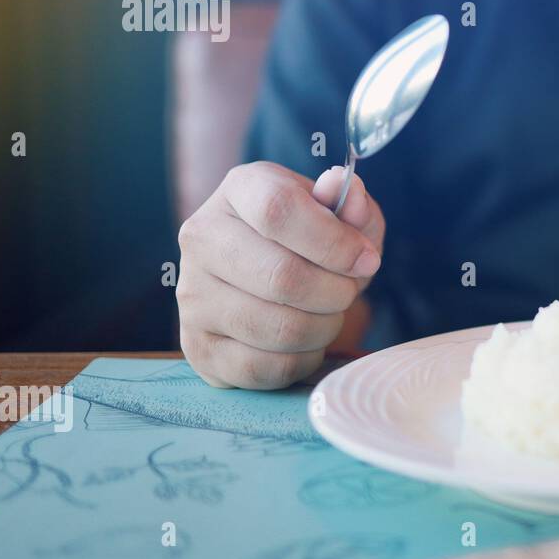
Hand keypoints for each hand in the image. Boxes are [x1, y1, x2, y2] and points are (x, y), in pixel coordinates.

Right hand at [176, 162, 384, 388]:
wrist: (275, 280)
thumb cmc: (315, 241)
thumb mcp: (343, 216)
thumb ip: (353, 207)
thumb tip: (352, 197)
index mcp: (239, 190)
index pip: (278, 210)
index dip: (333, 241)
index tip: (366, 259)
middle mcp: (202, 237)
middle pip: (281, 276)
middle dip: (335, 292)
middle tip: (348, 291)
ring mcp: (193, 295)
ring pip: (278, 328)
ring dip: (324, 328)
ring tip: (329, 314)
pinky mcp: (198, 347)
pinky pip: (264, 368)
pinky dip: (303, 359)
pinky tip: (307, 341)